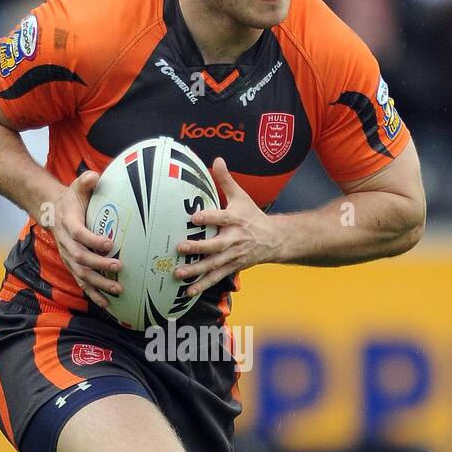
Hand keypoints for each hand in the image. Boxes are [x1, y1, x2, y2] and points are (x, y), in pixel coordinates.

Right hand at [42, 170, 121, 308]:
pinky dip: (94, 294)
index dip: (92, 240)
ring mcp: (68, 257)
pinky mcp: (72, 266)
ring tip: (118, 290)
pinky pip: (82, 283)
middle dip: (100, 264)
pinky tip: (108, 304)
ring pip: (82, 274)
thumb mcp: (76, 187)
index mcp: (68, 224)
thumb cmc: (71, 199)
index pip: (79, 234)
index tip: (109, 243)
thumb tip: (94, 175)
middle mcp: (66, 244)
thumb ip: (85, 181)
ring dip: (99, 284)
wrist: (52, 212)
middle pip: (81, 258)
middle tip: (120, 267)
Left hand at [174, 158, 278, 296]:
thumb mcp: (241, 197)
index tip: (194, 217)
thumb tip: (217, 159)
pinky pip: (216, 278)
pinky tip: (188, 292)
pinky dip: (203, 285)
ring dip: (195, 271)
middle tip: (180, 247)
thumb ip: (227, 180)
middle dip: (198, 248)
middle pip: (215, 245)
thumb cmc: (252, 216)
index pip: (222, 217)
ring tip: (178, 274)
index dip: (209, 217)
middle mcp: (234, 239)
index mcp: (236, 220)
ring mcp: (233, 256)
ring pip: (213, 265)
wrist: (273, 240)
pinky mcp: (232, 268)